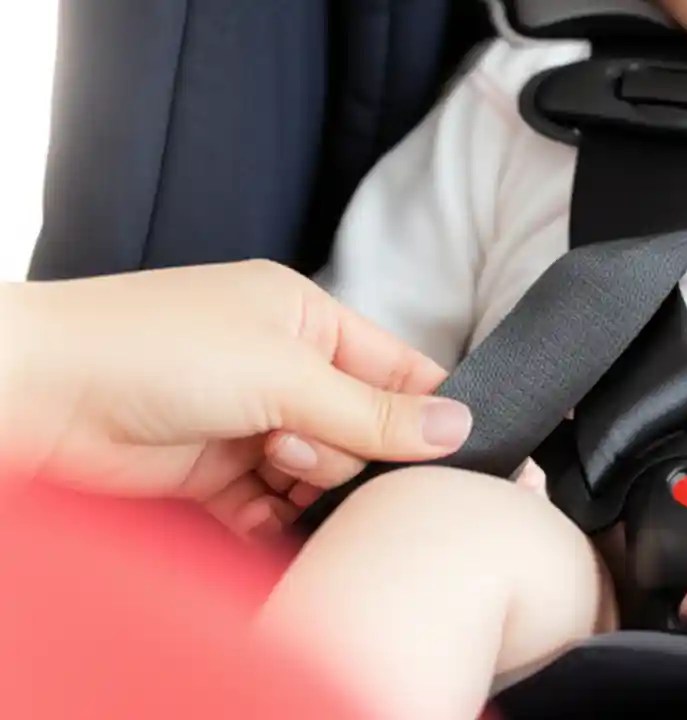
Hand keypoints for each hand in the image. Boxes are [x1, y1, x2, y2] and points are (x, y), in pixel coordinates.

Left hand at [1, 261, 471, 533]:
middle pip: (367, 431)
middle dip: (346, 449)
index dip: (434, 412)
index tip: (469, 455)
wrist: (38, 396)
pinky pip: (278, 508)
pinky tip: (255, 508)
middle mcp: (286, 370)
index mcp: (309, 320)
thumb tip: (459, 425)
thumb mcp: (285, 372)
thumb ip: (374, 410)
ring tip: (266, 462)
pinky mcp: (219, 475)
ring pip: (326, 473)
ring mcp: (252, 423)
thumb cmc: (153, 349)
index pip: (400, 369)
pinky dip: (275, 516)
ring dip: (309, 479)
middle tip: (299, 443)